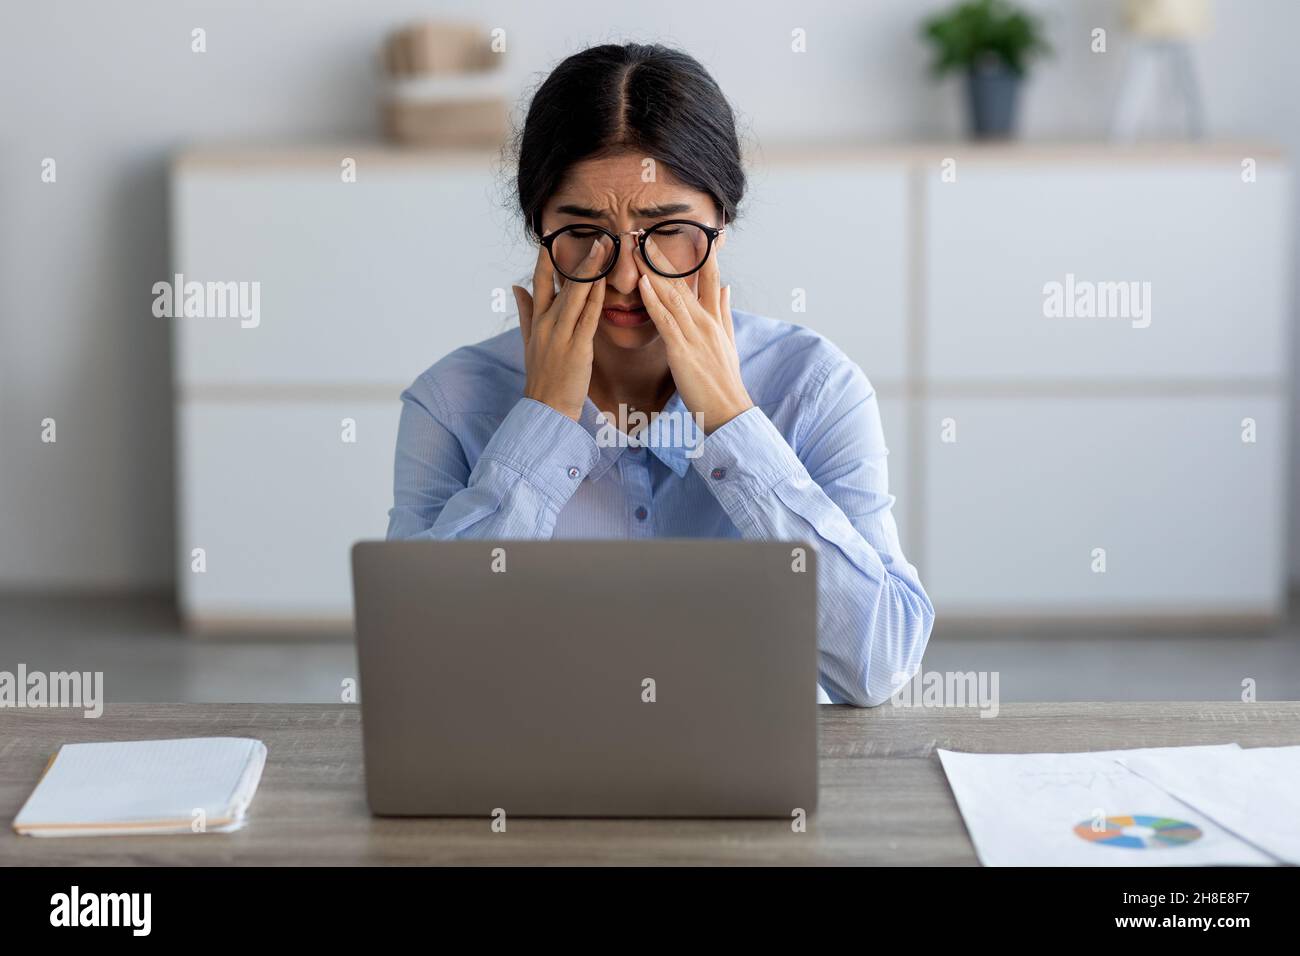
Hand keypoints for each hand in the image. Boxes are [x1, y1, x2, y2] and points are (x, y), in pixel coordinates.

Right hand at [513, 238, 606, 421]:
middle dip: (580, 258)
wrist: (546, 407)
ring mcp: (561, 335)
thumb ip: (524, 312)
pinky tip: (604, 281)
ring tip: (605, 248)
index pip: (538, 282)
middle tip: (597, 236)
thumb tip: (515, 287)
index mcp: (536, 321)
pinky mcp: (577, 348)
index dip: (545, 258)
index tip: (551, 236)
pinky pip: (588, 317)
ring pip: (577, 296)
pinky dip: (596, 298)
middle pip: (563, 284)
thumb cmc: (542, 375)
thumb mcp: (527, 341)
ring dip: (592, 270)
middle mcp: (547, 324)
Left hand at [634, 234, 752, 433]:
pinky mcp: (682, 349)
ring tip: (638, 248)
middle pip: (682, 282)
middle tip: (646, 232)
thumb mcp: (729, 342)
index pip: (709, 278)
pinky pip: (665, 320)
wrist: (730, 410)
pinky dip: (653, 300)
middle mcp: (705, 320)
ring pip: (671, 295)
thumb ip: (725, 312)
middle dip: (664, 256)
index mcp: (714, 318)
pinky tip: (643, 283)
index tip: (694, 230)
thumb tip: (728, 286)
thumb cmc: (725, 381)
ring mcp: (694, 333)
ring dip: (653, 270)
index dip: (701, 253)